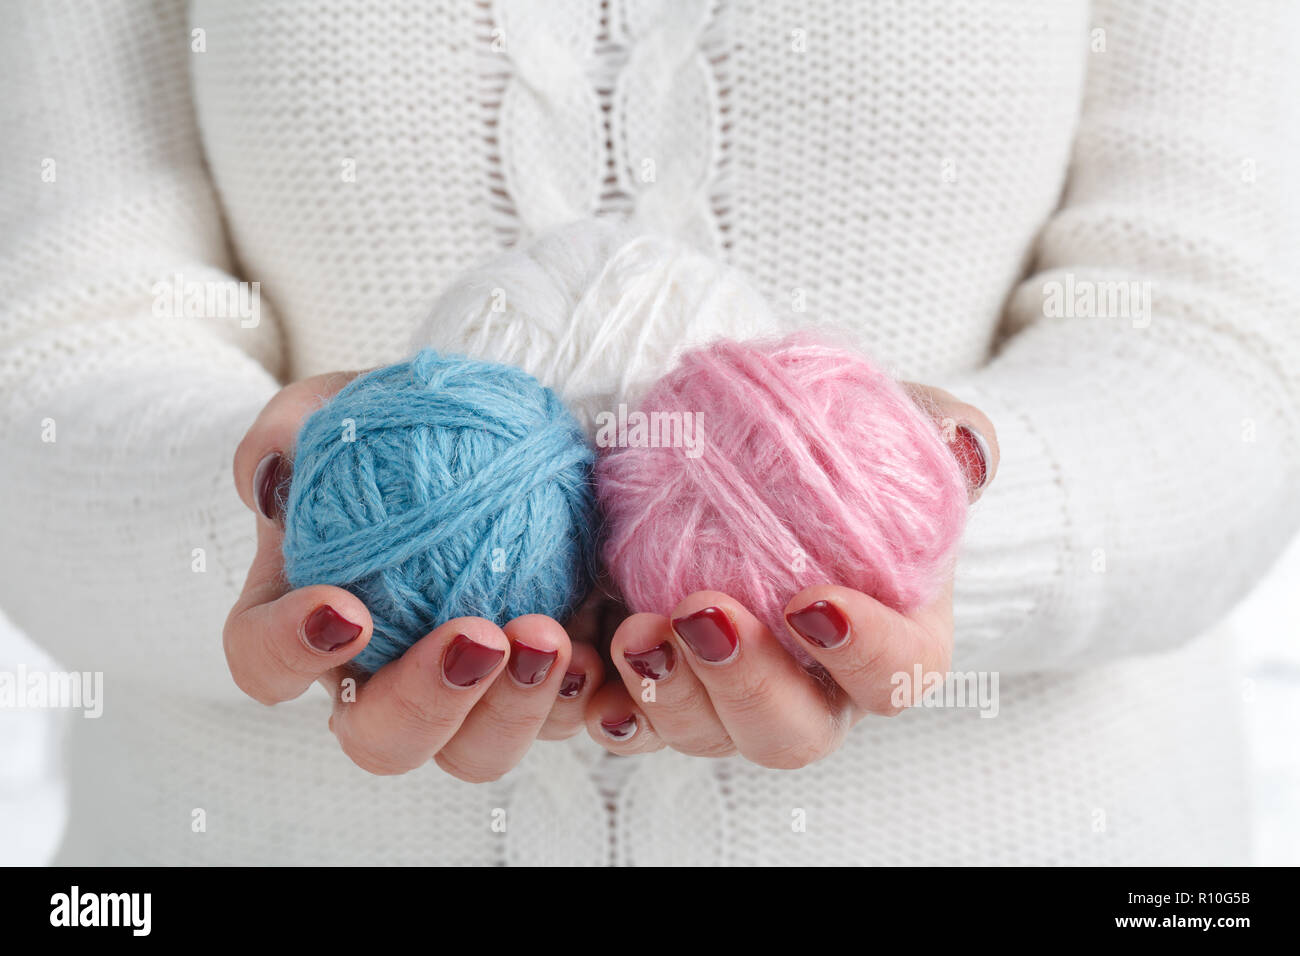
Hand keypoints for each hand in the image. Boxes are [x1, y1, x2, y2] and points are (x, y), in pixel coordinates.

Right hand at [223, 373, 604, 780]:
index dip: (291, 654)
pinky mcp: (540, 682)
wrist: (488, 437)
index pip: (265, 663)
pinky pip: (562, 716)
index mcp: (308, 625)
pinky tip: (597, 648)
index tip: (345, 609)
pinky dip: (582, 697)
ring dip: (514, 710)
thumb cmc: (394, 428)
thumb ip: (290, 430)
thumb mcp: (336, 407)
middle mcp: (382, 678)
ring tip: (550, 639)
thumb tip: (280, 473)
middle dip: (425, 705)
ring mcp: (466, 695)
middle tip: (477, 636)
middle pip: (382, 740)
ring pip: (477, 751)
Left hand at [583, 385, 996, 767]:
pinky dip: (607, 705)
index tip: (814, 601)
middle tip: (703, 614)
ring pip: (704, 735)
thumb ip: (943, 434)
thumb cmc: (847, 446)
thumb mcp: (903, 423)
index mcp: (887, 642)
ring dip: (668, 693)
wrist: (760, 450)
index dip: (866, 655)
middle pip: (790, 732)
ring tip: (636, 629)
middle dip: (747, 686)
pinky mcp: (662, 679)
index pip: (897, 676)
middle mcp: (811, 687)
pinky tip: (583, 669)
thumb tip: (967, 450)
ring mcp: (730, 693)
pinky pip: (633, 719)